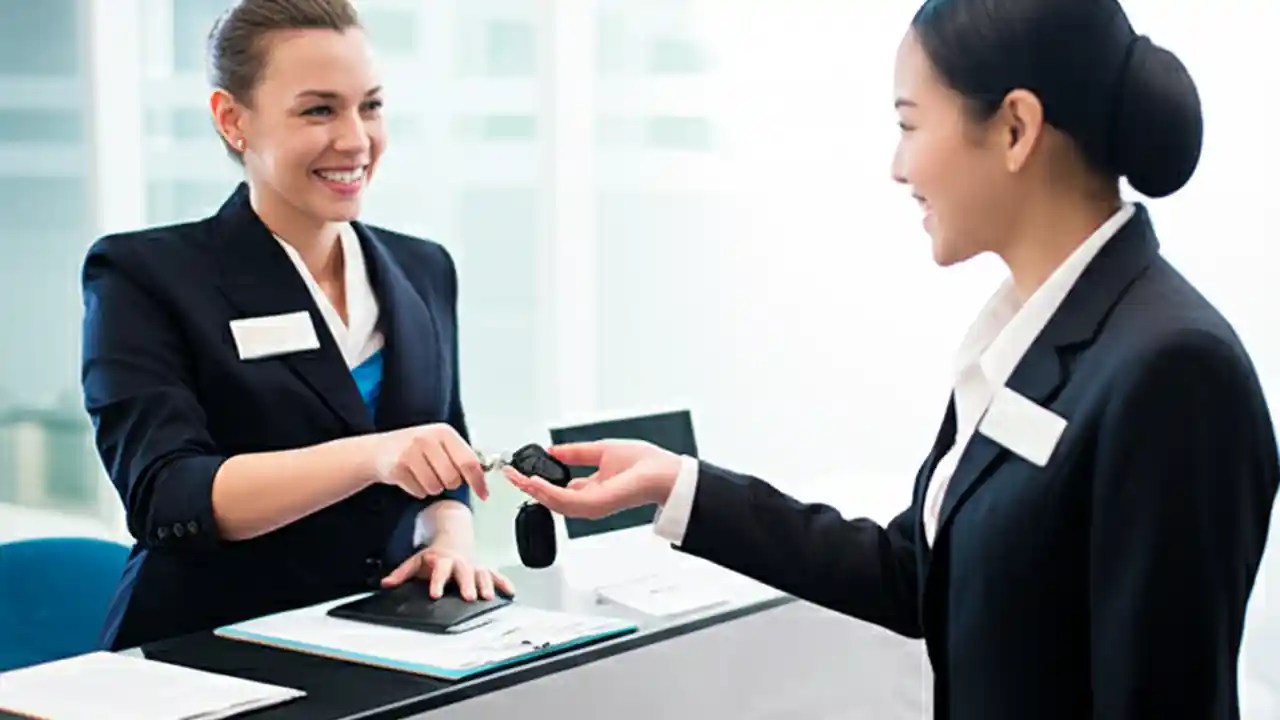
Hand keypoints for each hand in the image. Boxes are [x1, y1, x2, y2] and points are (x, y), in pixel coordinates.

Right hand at [366, 423, 488, 500]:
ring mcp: (411, 452)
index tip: (483, 493)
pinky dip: (417, 490)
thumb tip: (482, 480)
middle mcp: (428, 439)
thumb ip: (460, 457)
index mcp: (444, 432)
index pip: (469, 461)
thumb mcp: (439, 444)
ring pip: (435, 487)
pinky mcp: (398, 467)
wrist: (379, 450)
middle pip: (452, 478)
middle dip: (448, 483)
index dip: (478, 481)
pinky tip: (410, 477)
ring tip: (422, 474)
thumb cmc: (415, 448)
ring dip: (431, 487)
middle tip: (438, 474)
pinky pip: (419, 491)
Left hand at [380, 537, 513, 600]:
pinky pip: (495, 575)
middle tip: (468, 597)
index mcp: (442, 560)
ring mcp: (473, 565)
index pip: (439, 571)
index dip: (437, 582)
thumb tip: (386, 583)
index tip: (435, 594)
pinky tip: (509, 592)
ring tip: (487, 596)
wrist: (453, 539)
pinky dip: (503, 583)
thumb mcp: (416, 561)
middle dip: (467, 584)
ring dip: (486, 584)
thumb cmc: (434, 555)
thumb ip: (402, 573)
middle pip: (464, 573)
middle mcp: (460, 563)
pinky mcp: (483, 569)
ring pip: (481, 573)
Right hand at [504, 440, 680, 518]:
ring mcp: (591, 506)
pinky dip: (545, 491)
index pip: (558, 490)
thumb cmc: (646, 464)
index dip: (537, 481)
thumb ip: (576, 453)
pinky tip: (532, 481)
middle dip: (528, 486)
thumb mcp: (601, 451)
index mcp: (592, 490)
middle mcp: (589, 501)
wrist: (665, 473)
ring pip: (552, 501)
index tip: (521, 471)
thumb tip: (554, 450)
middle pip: (550, 498)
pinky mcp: (594, 505)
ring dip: (531, 488)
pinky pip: (562, 500)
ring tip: (515, 477)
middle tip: (510, 474)